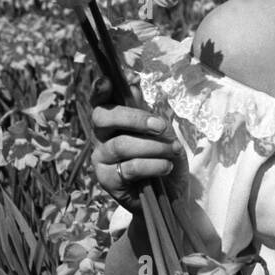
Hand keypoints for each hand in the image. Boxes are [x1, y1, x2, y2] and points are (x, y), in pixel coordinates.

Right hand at [90, 77, 183, 213]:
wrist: (170, 194)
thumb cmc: (164, 156)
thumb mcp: (160, 130)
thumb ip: (144, 109)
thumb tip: (132, 81)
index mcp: (112, 121)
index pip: (100, 101)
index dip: (101, 89)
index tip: (112, 80)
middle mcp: (100, 137)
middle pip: (104, 118)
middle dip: (135, 118)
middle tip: (161, 125)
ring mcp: (101, 159)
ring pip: (122, 144)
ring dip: (154, 147)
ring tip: (174, 151)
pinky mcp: (107, 180)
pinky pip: (130, 167)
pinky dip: (154, 164)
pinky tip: (167, 166)